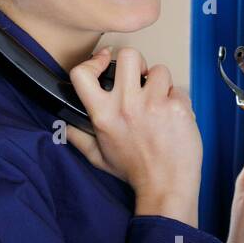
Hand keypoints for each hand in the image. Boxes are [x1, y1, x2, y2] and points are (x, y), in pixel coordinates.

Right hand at [67, 47, 201, 227]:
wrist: (166, 186)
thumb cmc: (135, 171)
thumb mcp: (98, 157)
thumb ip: (80, 138)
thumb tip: (64, 125)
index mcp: (103, 114)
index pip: (83, 74)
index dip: (94, 60)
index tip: (104, 60)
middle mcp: (126, 105)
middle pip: (129, 55)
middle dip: (137, 63)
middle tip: (140, 79)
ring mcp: (153, 104)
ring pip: (159, 70)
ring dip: (161, 84)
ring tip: (160, 102)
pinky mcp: (177, 107)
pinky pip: (179, 89)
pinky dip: (178, 101)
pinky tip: (173, 118)